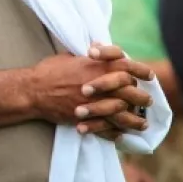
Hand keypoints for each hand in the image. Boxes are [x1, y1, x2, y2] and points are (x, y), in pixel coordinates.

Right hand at [28, 45, 151, 131]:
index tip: (149, 76)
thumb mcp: (69, 56)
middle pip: (130, 92)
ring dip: (135, 120)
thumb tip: (98, 46)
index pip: (127, 66)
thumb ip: (89, 55)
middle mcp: (100, 85)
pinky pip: (106, 128)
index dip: (141, 71)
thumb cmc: (49, 70)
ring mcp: (94, 103)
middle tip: (148, 101)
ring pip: (122, 114)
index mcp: (97, 67)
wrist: (33, 90)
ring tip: (142, 124)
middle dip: (142, 98)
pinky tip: (122, 134)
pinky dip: (116, 132)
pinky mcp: (86, 118)